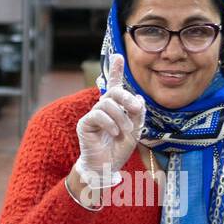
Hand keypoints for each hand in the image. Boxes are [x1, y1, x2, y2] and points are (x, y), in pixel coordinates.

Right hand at [74, 54, 145, 188]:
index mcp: (115, 109)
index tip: (118, 55)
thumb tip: (138, 96)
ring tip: (124, 131)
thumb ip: (137, 115)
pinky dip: (109, 123)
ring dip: (120, 117)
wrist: (106, 168)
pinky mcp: (85, 124)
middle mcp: (103, 109)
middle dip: (127, 98)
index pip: (115, 86)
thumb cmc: (118, 149)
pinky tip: (114, 132)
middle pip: (114, 92)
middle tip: (136, 109)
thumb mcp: (135, 131)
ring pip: (106, 104)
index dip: (116, 70)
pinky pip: (97, 115)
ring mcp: (93, 116)